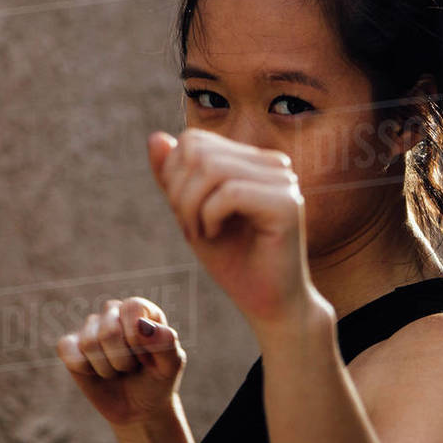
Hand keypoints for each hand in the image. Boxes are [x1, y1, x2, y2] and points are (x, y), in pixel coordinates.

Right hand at [56, 296, 186, 428]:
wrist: (139, 407)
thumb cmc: (157, 380)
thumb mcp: (171, 365)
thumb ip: (166, 342)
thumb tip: (143, 325)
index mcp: (141, 309)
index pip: (132, 308)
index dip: (138, 339)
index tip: (147, 358)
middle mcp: (114, 312)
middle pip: (110, 330)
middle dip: (123, 360)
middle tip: (131, 368)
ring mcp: (90, 327)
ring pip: (90, 343)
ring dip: (107, 368)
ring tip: (117, 371)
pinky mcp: (70, 345)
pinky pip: (66, 349)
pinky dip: (84, 368)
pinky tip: (96, 372)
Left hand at [147, 128, 324, 330]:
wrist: (270, 306)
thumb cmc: (235, 264)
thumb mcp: (192, 215)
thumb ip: (174, 178)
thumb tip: (155, 137)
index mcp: (254, 161)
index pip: (194, 141)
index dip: (173, 177)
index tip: (185, 216)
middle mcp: (274, 165)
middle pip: (199, 150)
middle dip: (179, 192)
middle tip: (190, 229)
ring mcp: (284, 182)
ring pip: (212, 168)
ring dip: (191, 206)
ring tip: (201, 234)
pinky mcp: (287, 204)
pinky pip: (229, 192)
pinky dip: (209, 216)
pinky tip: (215, 236)